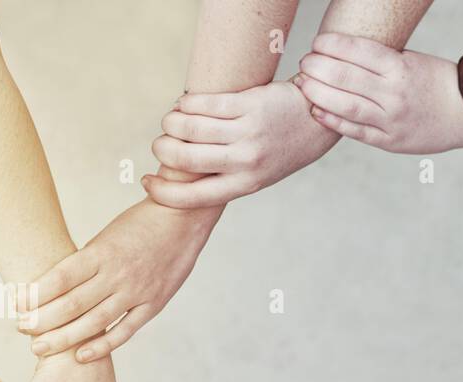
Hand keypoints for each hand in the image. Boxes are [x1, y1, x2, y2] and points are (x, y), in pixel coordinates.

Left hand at [17, 199, 215, 360]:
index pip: (60, 278)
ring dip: (64, 337)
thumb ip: (86, 262)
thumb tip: (52, 285)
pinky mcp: (153, 304)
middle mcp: (117, 273)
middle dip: (42, 320)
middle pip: (72, 304)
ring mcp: (136, 291)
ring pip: (94, 322)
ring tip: (39, 347)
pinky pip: (124, 331)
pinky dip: (102, 345)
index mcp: (101, 252)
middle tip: (21, 329)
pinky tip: (81, 355)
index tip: (15, 305)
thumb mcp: (107, 235)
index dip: (35, 294)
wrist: (184, 220)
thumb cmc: (140, 224)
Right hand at [144, 80, 337, 208]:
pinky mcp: (250, 105)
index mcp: (246, 184)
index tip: (147, 183)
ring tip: (171, 120)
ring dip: (171, 122)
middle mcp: (246, 162)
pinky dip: (187, 103)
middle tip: (160, 144)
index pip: (195, 197)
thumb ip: (226, 178)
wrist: (315, 120)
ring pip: (191, 128)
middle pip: (186, 160)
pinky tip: (185, 104)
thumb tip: (181, 178)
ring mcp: (249, 133)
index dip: (164, 192)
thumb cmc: (279, 148)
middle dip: (162, 150)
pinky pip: (206, 104)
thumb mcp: (257, 174)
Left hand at [296, 34, 462, 153]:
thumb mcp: (413, 60)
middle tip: (305, 62)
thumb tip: (342, 52)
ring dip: (318, 93)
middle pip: (345, 77)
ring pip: (346, 105)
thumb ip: (381, 59)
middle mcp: (394, 94)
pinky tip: (316, 111)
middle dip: (317, 67)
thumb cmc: (437, 82)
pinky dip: (332, 120)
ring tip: (304, 84)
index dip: (331, 45)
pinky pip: (355, 130)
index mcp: (400, 68)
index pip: (357, 51)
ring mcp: (391, 119)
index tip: (317, 42)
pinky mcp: (390, 140)